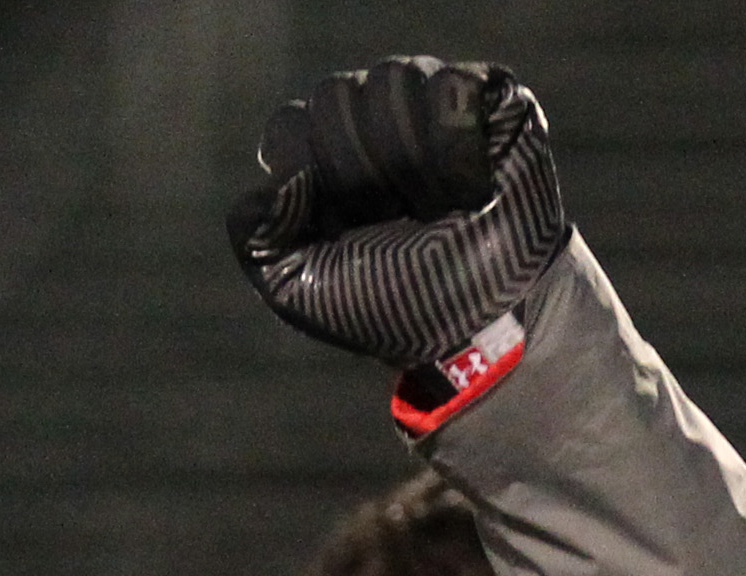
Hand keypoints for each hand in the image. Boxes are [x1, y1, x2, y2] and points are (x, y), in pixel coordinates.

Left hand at [229, 58, 567, 400]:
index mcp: (324, 161)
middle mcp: (372, 124)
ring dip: (407, 161)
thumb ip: (257, 238)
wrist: (483, 326)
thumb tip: (267, 181)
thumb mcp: (301, 291)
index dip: (308, 171)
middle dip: (357, 170)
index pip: (291, 125)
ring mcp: (429, 107)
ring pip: (391, 80)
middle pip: (334, 96)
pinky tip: (468, 189)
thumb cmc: (394, 308)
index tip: (340, 224)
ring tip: (434, 209)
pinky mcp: (489, 101)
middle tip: (392, 219)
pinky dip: (454, 144)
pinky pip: (453, 85)